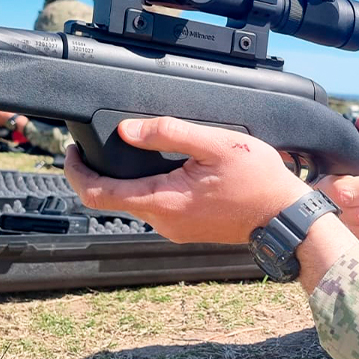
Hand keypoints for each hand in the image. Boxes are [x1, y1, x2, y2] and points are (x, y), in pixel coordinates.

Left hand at [63, 116, 309, 243]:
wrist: (285, 217)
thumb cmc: (258, 181)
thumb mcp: (216, 144)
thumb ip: (170, 133)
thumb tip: (129, 130)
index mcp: (162, 201)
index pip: (98, 194)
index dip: (76, 172)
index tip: (72, 152)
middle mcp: (163, 221)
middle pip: (114, 198)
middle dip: (103, 170)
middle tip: (105, 143)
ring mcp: (175, 228)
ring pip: (137, 201)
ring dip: (130, 178)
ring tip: (141, 150)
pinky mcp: (187, 228)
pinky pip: (158, 206)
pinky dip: (152, 187)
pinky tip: (171, 169)